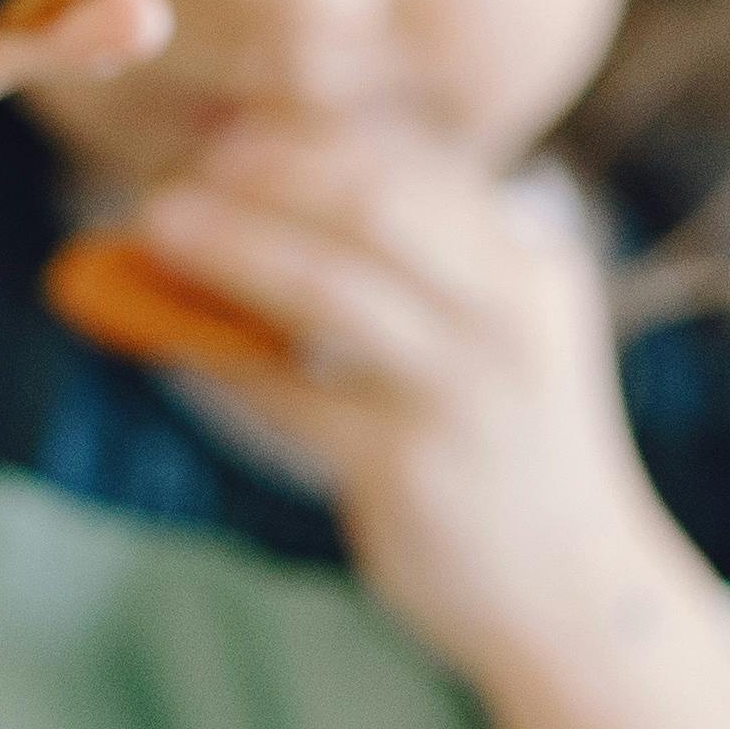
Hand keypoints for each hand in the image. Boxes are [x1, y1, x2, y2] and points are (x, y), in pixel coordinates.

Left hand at [124, 116, 716, 695]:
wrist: (575, 593)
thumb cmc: (514, 448)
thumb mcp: (504, 334)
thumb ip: (431, 262)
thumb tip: (288, 189)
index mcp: (531, 264)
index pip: (412, 166)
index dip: (311, 141)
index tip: (233, 135)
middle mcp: (508, 315)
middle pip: (372, 204)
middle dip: (268, 173)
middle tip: (188, 167)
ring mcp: (460, 394)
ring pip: (326, 291)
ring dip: (229, 248)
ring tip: (154, 226)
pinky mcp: (408, 470)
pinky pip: (289, 396)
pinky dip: (222, 357)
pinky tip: (171, 337)